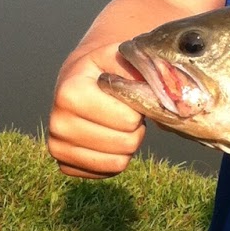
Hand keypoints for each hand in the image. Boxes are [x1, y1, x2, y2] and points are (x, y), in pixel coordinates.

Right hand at [46, 42, 146, 179]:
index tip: (128, 96)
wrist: (78, 79)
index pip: (128, 120)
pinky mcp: (64, 165)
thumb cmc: (107, 68)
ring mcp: (58, 146)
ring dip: (128, 145)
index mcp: (70, 92)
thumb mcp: (124, 57)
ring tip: (117, 124)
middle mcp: (58, 122)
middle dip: (135, 128)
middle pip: (126, 143)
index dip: (138, 108)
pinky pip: (107, 172)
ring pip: (118, 162)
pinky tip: (109, 138)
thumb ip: (146, 71)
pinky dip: (116, 158)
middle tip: (126, 112)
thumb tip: (171, 95)